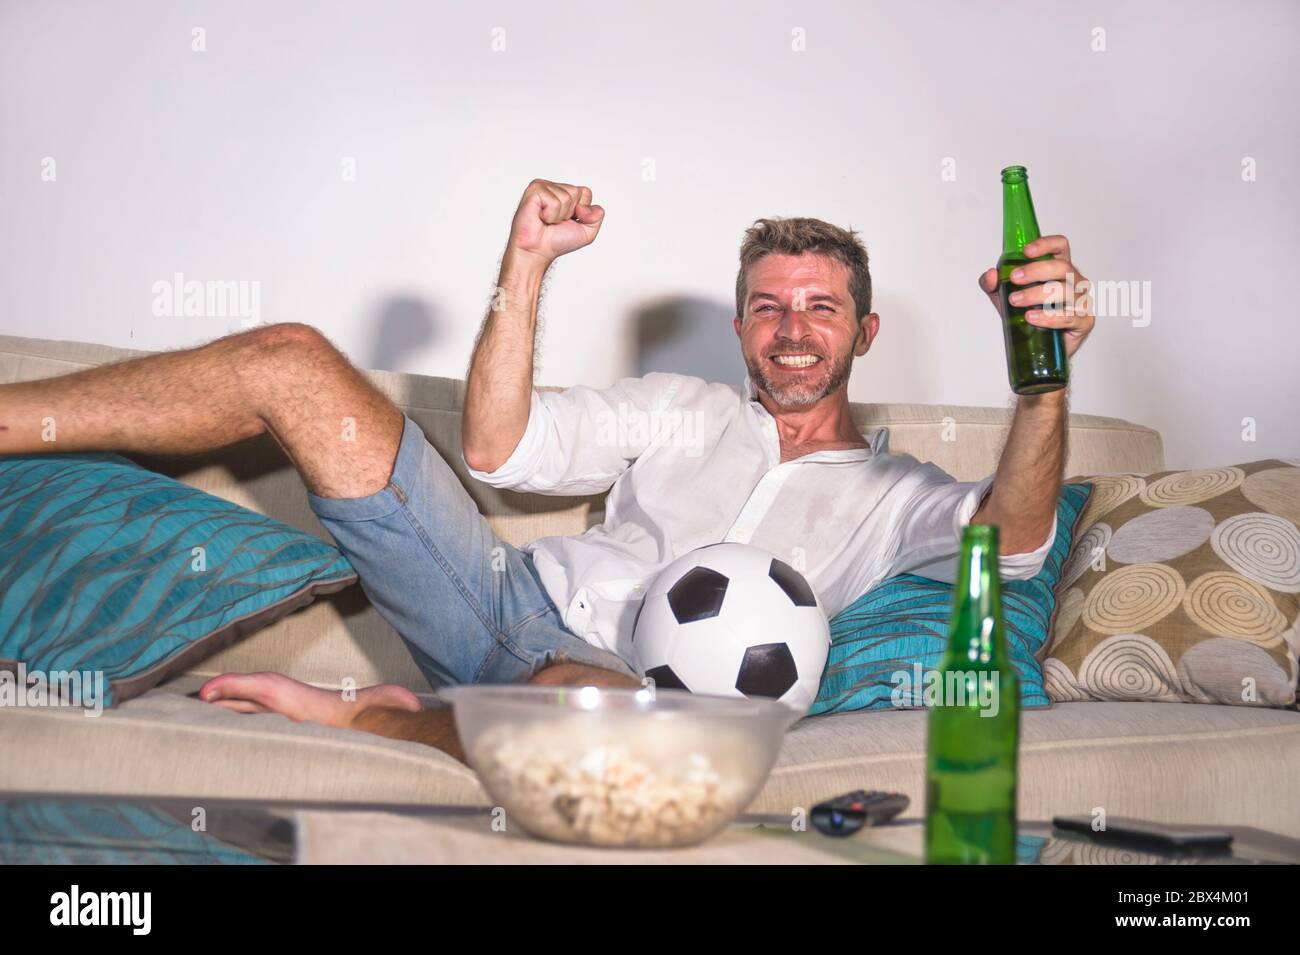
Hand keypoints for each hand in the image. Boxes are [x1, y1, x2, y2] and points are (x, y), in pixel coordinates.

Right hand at [507, 178, 604, 265]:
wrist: (538, 252)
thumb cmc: (557, 241)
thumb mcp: (588, 232)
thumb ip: (597, 215)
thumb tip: (585, 206)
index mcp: (565, 193)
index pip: (586, 192)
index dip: (582, 210)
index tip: (568, 221)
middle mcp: (554, 188)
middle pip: (576, 192)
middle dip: (570, 213)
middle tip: (555, 222)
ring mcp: (543, 187)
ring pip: (566, 196)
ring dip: (558, 215)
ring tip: (547, 221)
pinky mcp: (534, 190)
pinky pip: (553, 201)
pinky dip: (550, 215)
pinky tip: (540, 217)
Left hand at [978, 234, 1094, 357]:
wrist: (1038, 350)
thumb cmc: (1028, 318)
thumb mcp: (1004, 298)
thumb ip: (994, 285)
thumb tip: (990, 275)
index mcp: (1059, 270)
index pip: (1061, 247)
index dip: (1046, 244)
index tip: (1026, 251)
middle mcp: (1074, 282)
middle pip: (1063, 267)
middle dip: (1036, 271)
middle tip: (1015, 279)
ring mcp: (1082, 301)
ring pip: (1066, 291)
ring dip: (1037, 294)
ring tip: (1016, 301)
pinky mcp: (1084, 322)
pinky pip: (1068, 316)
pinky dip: (1048, 317)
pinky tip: (1031, 317)